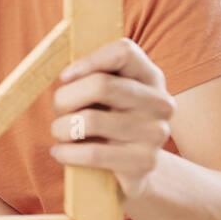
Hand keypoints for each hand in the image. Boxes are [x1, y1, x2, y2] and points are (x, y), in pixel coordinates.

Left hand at [49, 38, 175, 200]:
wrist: (133, 168)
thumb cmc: (106, 121)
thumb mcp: (103, 94)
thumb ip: (91, 76)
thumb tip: (68, 75)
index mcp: (150, 77)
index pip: (124, 51)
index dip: (88, 61)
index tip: (66, 77)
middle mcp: (160, 102)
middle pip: (100, 85)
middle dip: (65, 98)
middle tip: (60, 110)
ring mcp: (156, 133)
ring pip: (89, 121)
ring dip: (61, 128)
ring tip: (62, 133)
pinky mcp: (145, 162)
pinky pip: (92, 153)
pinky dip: (67, 153)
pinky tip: (61, 152)